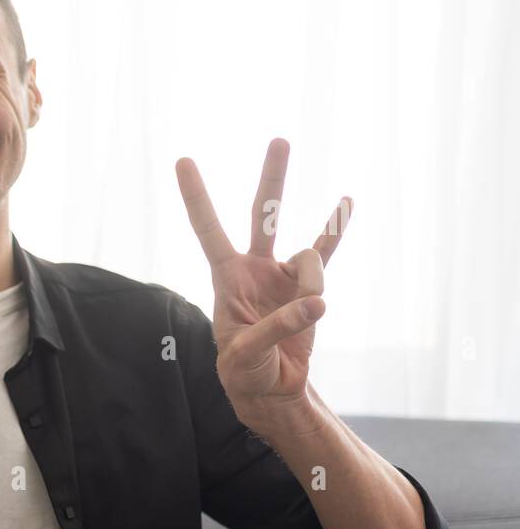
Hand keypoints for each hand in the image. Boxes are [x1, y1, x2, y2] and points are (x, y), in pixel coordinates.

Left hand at [174, 138, 350, 431]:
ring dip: (313, 276)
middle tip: (280, 140)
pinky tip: (345, 204)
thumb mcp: (249, 354)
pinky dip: (334, 231)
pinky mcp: (308, 287)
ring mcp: (283, 275)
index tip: (183, 161)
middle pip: (263, 215)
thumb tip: (317, 302)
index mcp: (226, 279)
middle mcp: (253, 269)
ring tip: (310, 308)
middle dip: (272, 178)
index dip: (197, 197)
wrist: (270, 388)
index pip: (209, 230)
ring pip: (306, 251)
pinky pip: (325, 255)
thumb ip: (279, 326)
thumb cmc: (245, 371)